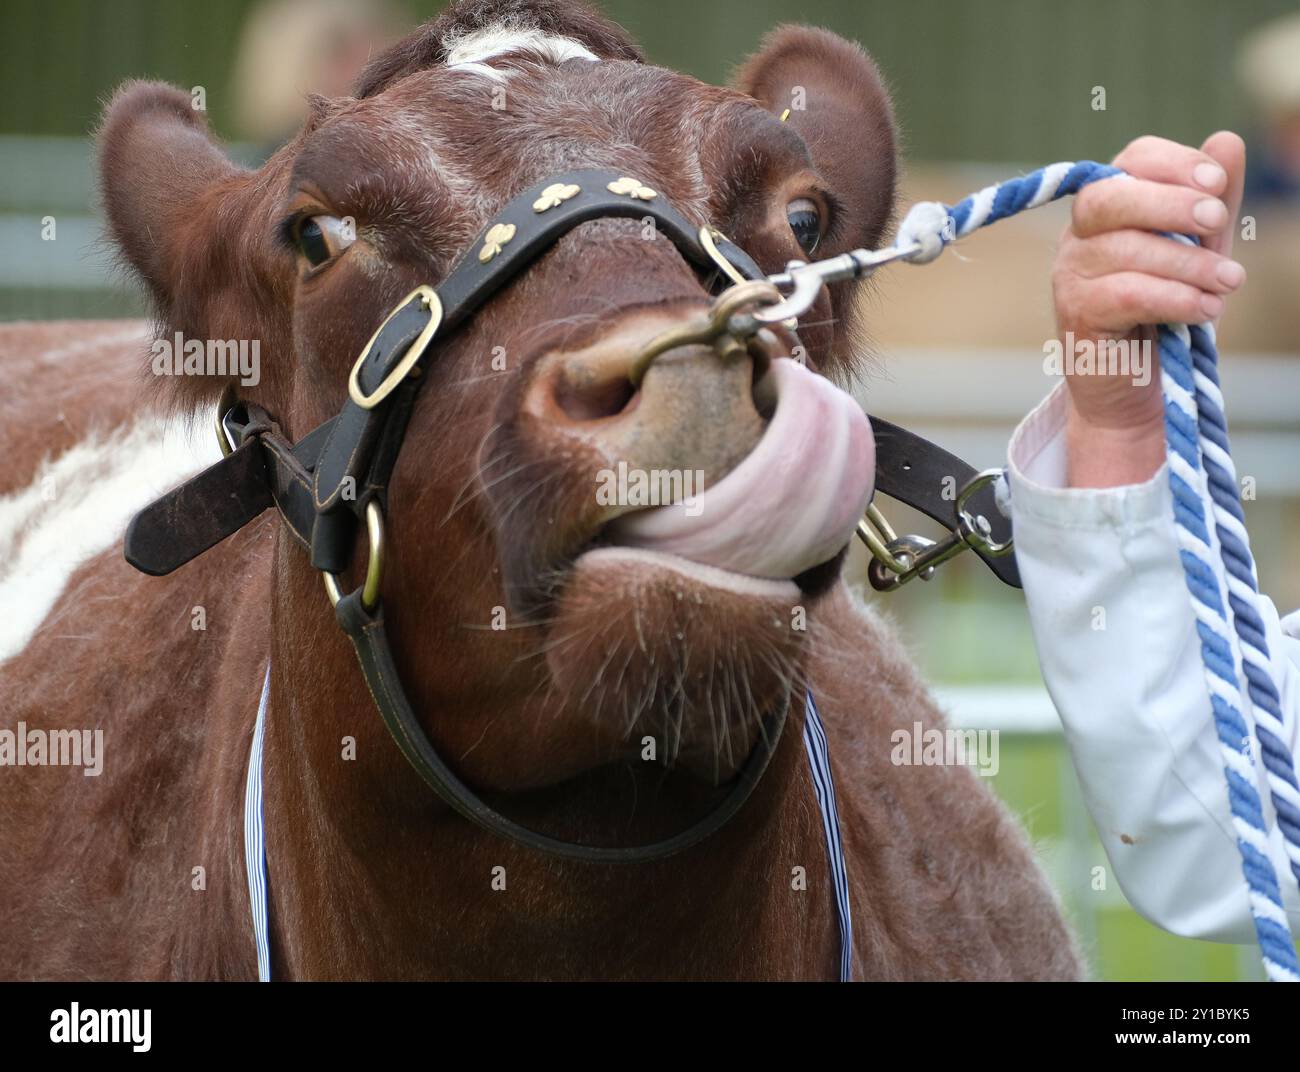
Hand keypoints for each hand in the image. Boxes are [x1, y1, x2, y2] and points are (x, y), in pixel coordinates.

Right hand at [1050, 133, 1245, 486]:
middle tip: (1217, 220)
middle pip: (1110, 197)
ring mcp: (1069, 276)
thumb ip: (1212, 202)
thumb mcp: (1198, 252)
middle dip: (1170, 203)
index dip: (1174, 164)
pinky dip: (1175, 299)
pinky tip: (1206, 310)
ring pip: (1126, 250)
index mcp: (1107, 210)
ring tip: (1228, 283)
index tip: (1217, 183)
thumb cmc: (1162, 315)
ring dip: (1189, 264)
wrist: (1131, 390)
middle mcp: (1077, 237)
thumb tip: (1227, 140)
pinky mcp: (1076, 316)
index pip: (1130, 160)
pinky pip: (1127, 294)